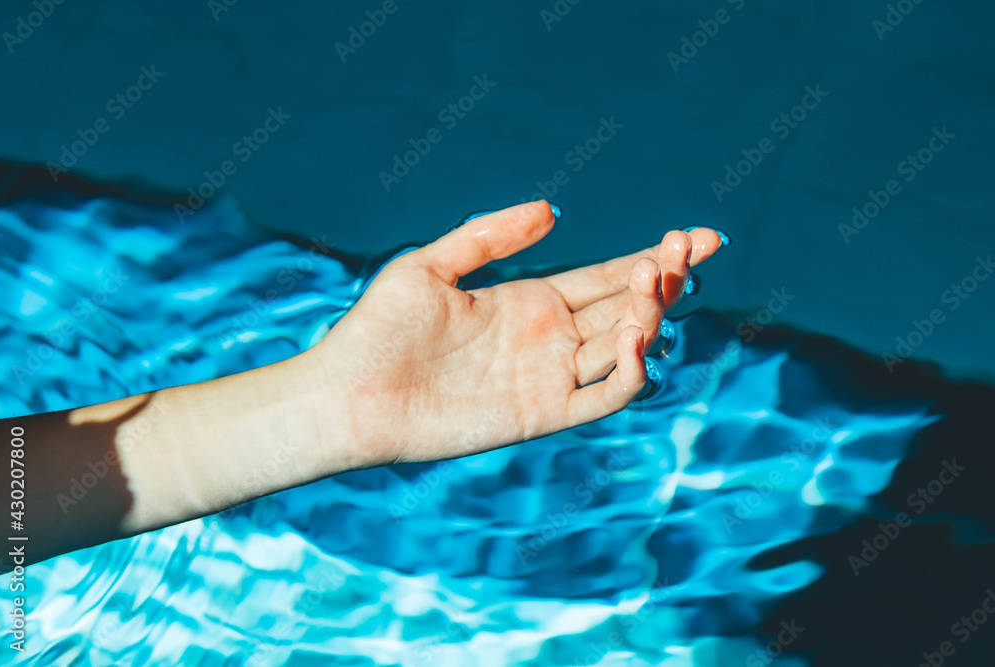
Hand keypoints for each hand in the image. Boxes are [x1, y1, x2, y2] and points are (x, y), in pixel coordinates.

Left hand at [313, 201, 723, 466]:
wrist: (351, 395)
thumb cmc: (380, 330)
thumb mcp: (430, 265)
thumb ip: (488, 236)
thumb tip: (552, 210)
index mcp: (530, 301)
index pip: (607, 277)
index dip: (654, 258)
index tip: (696, 235)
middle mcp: (549, 339)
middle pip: (627, 307)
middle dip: (664, 278)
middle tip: (685, 248)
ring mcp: (549, 377)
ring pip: (624, 346)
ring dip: (649, 313)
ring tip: (651, 278)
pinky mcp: (542, 414)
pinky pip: (603, 396)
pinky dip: (629, 371)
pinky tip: (632, 335)